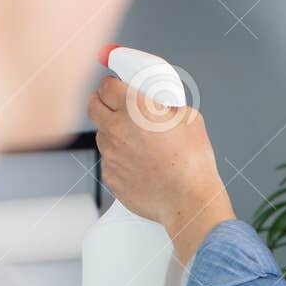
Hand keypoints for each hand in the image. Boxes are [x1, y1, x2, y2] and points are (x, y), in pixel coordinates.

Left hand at [87, 76, 234, 263]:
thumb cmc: (192, 164)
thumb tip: (162, 107)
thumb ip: (167, 107)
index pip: (106, 86)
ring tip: (135, 142)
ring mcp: (111, 154)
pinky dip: (118, 159)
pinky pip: (108, 161)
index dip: (111, 85)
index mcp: (135, 108)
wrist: (188, 200)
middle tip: (113, 106)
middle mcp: (117, 129)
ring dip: (112, 133)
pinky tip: (138, 164)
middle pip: (94, 107)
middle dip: (101, 102)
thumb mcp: (189, 119)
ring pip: (101, 135)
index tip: (116, 87)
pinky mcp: (111, 176)